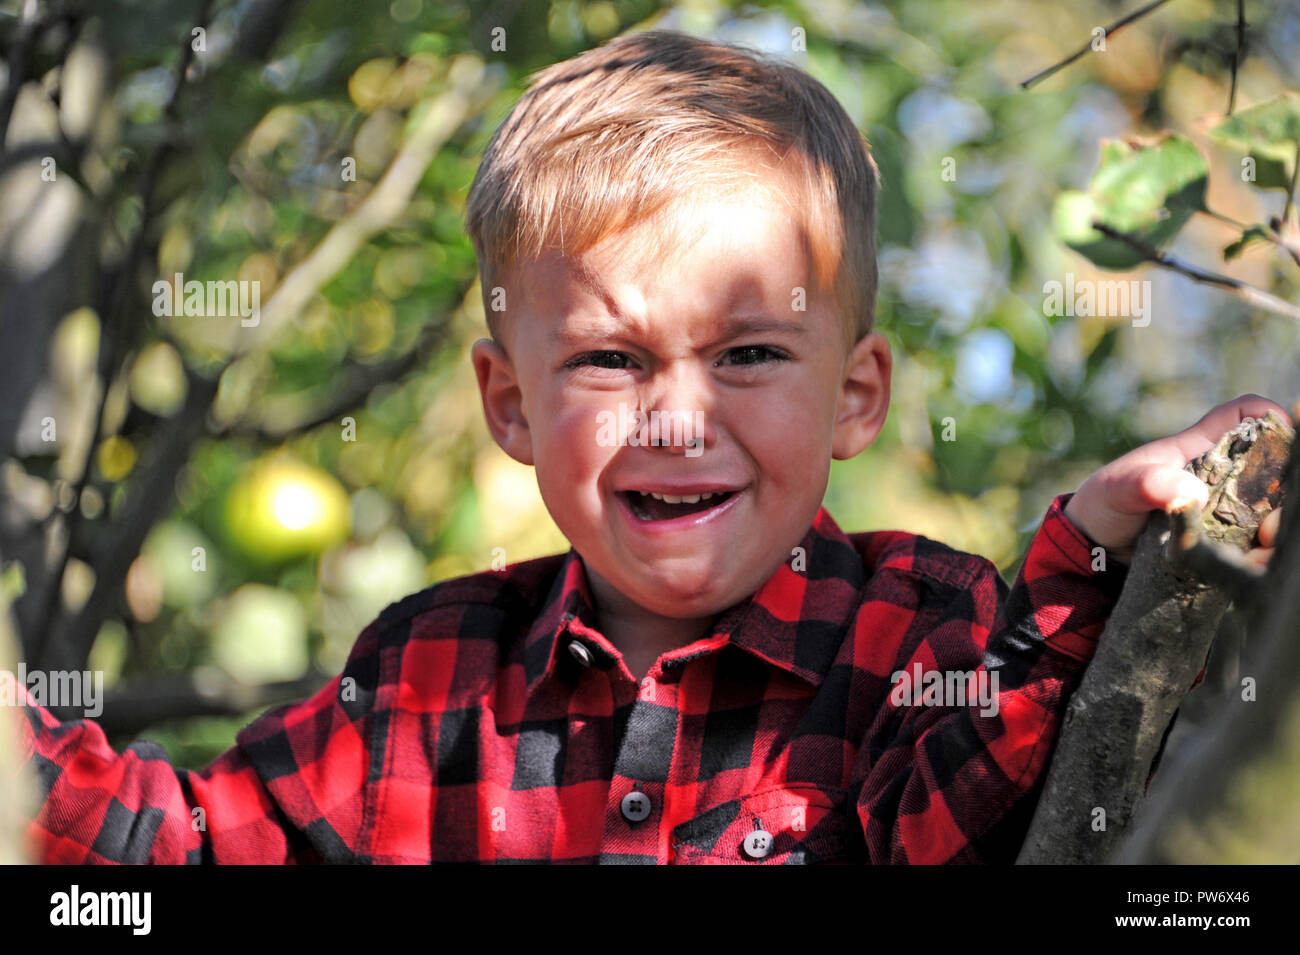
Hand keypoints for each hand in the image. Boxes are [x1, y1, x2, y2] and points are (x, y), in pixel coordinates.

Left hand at [1063, 394, 1293, 565]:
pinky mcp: (1222, 544)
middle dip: (1283, 489)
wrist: (1090, 552)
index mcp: (1197, 449)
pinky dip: (1261, 555)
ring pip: (1270, 511)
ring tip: (1262, 544)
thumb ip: (1149, 484)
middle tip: (1269, 520)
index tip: (1285, 435)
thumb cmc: (1104, 505)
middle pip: (1272, 469)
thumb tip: (1194, 495)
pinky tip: (1252, 564)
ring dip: (1275, 527)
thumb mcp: (1118, 488)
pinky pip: (1255, 546)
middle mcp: (1218, 477)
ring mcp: (1223, 511)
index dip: (1269, 416)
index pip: (1243, 415)